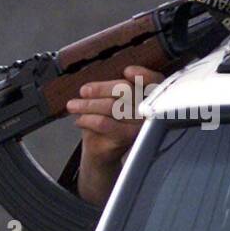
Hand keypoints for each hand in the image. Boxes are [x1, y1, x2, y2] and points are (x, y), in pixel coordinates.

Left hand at [66, 65, 163, 206]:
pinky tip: (79, 120)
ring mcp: (141, 128)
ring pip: (113, 106)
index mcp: (154, 102)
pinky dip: (88, 119)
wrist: (105, 159)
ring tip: (73, 105)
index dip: (144, 76)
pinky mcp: (127, 140)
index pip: (156, 83)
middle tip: (84, 91)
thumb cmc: (110, 127)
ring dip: (88, 104)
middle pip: (128, 91)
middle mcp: (152, 114)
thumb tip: (103, 77)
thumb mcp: (115, 106)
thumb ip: (117, 91)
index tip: (128, 71)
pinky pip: (105, 123)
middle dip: (101, 89)